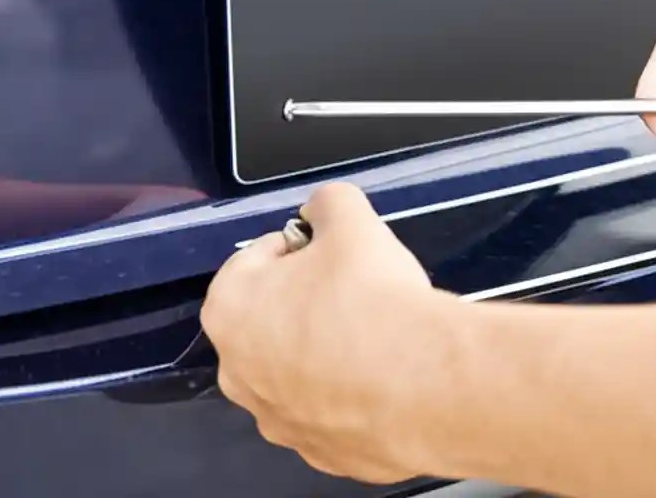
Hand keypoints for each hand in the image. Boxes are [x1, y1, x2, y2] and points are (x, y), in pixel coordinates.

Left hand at [201, 183, 445, 483]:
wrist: (425, 387)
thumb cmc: (375, 304)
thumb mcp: (353, 221)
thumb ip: (329, 203)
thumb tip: (324, 207)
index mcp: (230, 309)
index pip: (256, 259)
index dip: (299, 247)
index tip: (331, 250)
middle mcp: (239, 371)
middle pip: (271, 319)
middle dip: (307, 302)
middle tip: (355, 292)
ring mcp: (277, 419)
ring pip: (297, 371)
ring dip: (325, 352)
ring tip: (375, 337)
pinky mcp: (319, 452)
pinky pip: (330, 413)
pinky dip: (350, 396)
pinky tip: (383, 377)